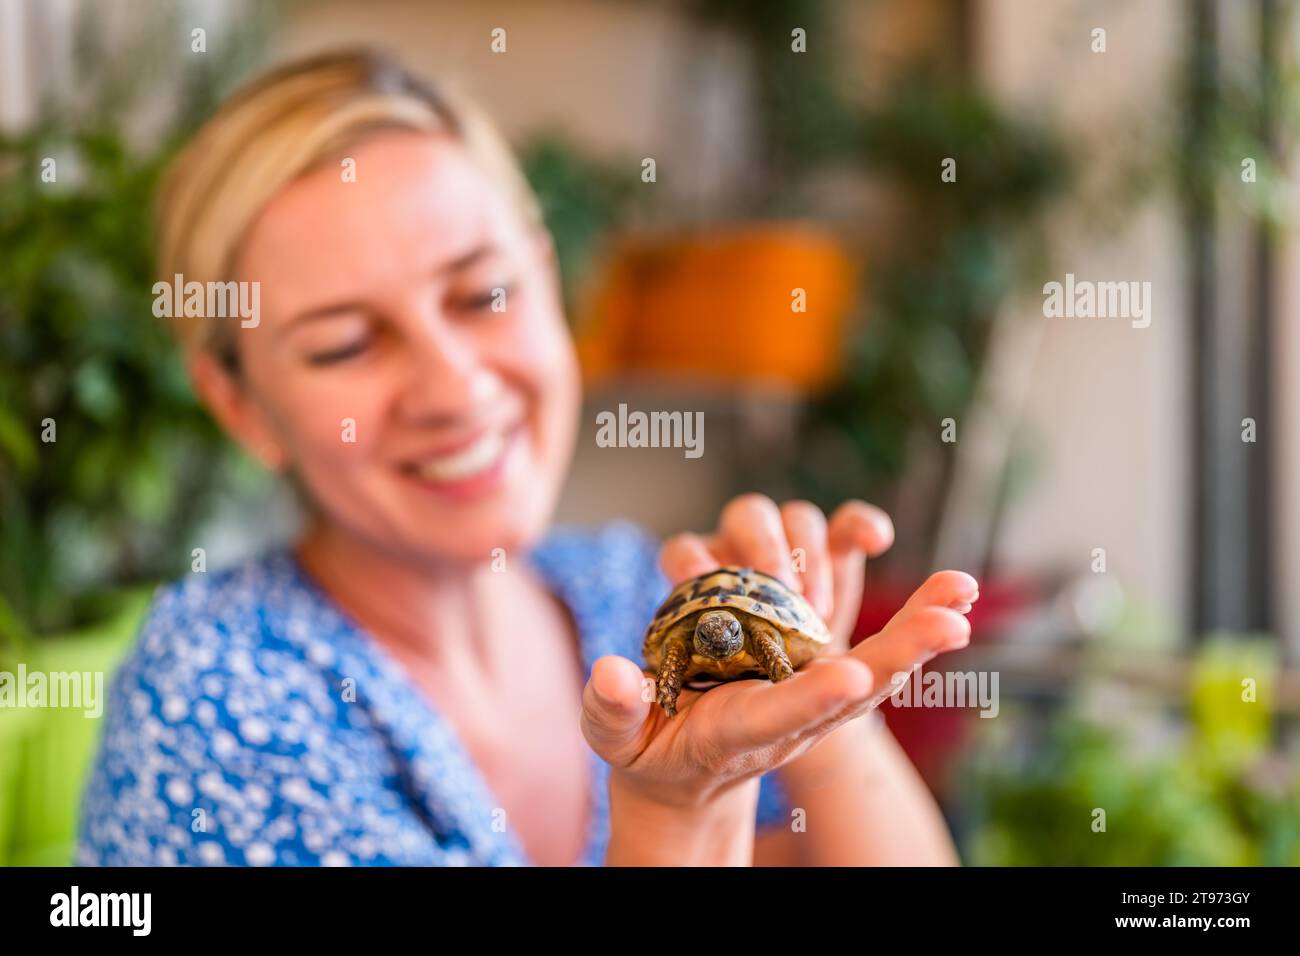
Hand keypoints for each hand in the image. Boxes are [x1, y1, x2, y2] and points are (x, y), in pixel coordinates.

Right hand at [580, 494, 977, 813]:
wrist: (684, 775)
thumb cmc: (645, 751)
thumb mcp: (618, 739)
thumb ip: (613, 709)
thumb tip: (610, 672)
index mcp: (736, 733)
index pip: (776, 717)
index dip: (808, 699)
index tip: (844, 678)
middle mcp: (786, 716)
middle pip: (850, 688)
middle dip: (899, 656)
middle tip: (951, 626)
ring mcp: (809, 699)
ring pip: (874, 667)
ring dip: (919, 632)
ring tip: (963, 594)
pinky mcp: (816, 679)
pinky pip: (874, 653)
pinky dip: (913, 628)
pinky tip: (951, 597)